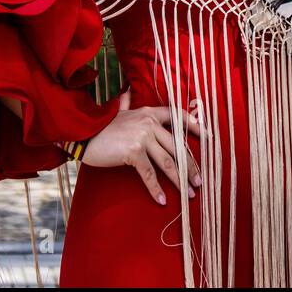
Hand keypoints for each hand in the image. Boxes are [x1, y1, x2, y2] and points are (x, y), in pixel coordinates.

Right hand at [82, 90, 204, 205]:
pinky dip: (157, 189)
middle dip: (191, 166)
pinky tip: (162, 200)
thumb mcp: (118, 112)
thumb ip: (126, 104)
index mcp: (150, 112)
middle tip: (198, 182)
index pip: (178, 117)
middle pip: (177, 147)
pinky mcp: (133, 152)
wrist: (83, 135)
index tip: (208, 137)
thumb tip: (127, 92)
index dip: (195, 126)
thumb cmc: (101, 126)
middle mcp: (150, 123)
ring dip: (181, 180)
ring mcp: (143, 137)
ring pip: (168, 162)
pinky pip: (149, 174)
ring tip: (189, 194)